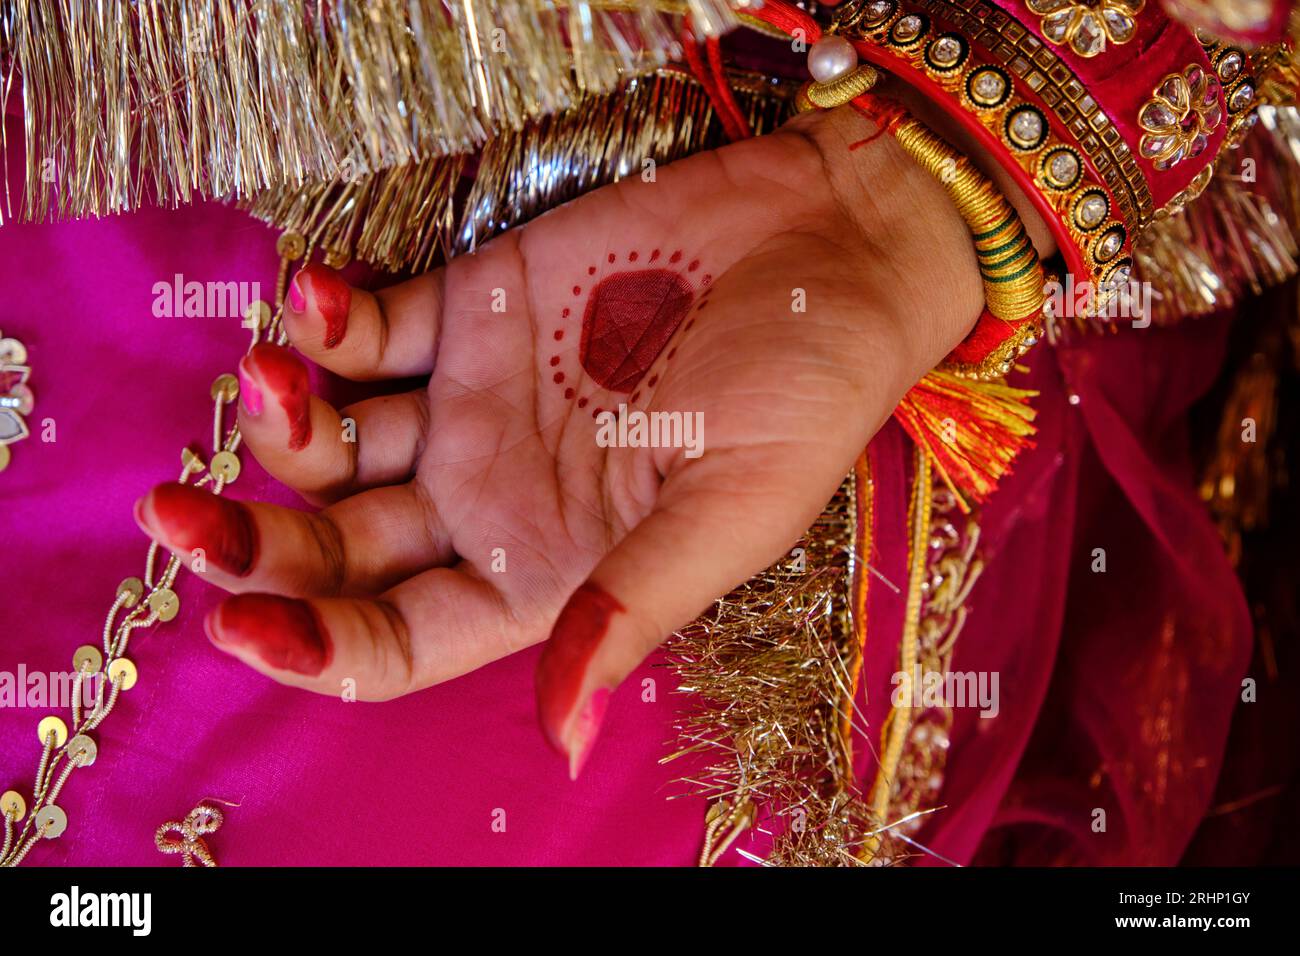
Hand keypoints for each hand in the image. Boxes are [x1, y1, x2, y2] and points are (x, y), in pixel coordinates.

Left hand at [134, 104, 982, 775]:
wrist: (833, 244)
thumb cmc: (808, 391)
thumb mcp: (733, 509)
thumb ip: (631, 606)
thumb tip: (562, 735)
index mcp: (544, 572)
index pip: (401, 638)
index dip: (317, 647)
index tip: (245, 625)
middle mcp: (492, 498)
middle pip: (337, 548)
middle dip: (254, 543)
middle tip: (184, 513)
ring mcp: (475, 404)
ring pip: (333, 442)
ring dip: (277, 422)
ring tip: (274, 374)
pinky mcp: (474, 308)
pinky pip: (369, 331)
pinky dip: (322, 322)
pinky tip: (314, 301)